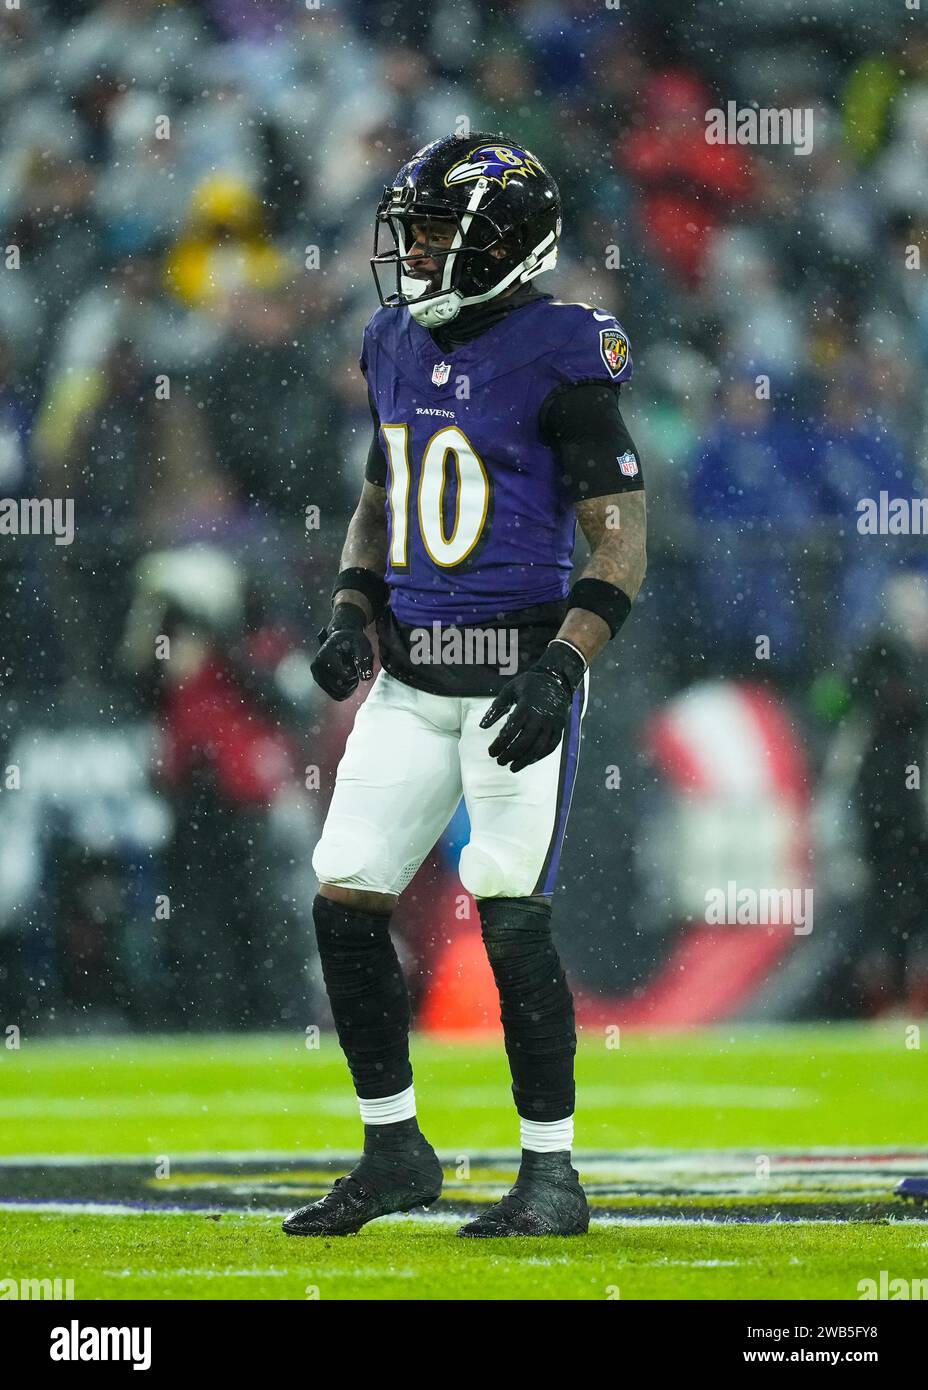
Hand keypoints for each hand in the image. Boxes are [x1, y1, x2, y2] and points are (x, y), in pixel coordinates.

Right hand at [310, 602, 373, 700]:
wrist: (342, 638)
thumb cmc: (353, 641)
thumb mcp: (362, 647)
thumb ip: (364, 661)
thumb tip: (366, 678)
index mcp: (324, 657)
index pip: (346, 677)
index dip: (356, 671)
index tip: (354, 659)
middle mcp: (316, 667)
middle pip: (342, 688)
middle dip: (353, 680)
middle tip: (353, 665)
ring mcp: (317, 676)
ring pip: (339, 694)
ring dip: (350, 686)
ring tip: (350, 670)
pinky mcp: (320, 682)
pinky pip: (336, 696)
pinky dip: (346, 691)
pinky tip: (348, 679)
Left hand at [480, 642, 585, 772]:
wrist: (556, 680)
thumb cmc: (529, 685)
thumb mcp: (509, 690)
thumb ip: (495, 708)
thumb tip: (482, 726)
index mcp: (526, 707)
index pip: (510, 731)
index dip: (499, 744)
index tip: (491, 753)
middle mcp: (540, 717)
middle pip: (523, 742)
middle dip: (510, 755)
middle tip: (500, 761)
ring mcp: (552, 724)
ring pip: (537, 748)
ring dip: (524, 760)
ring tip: (512, 767)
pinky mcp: (560, 728)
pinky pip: (550, 747)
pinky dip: (539, 756)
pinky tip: (528, 761)